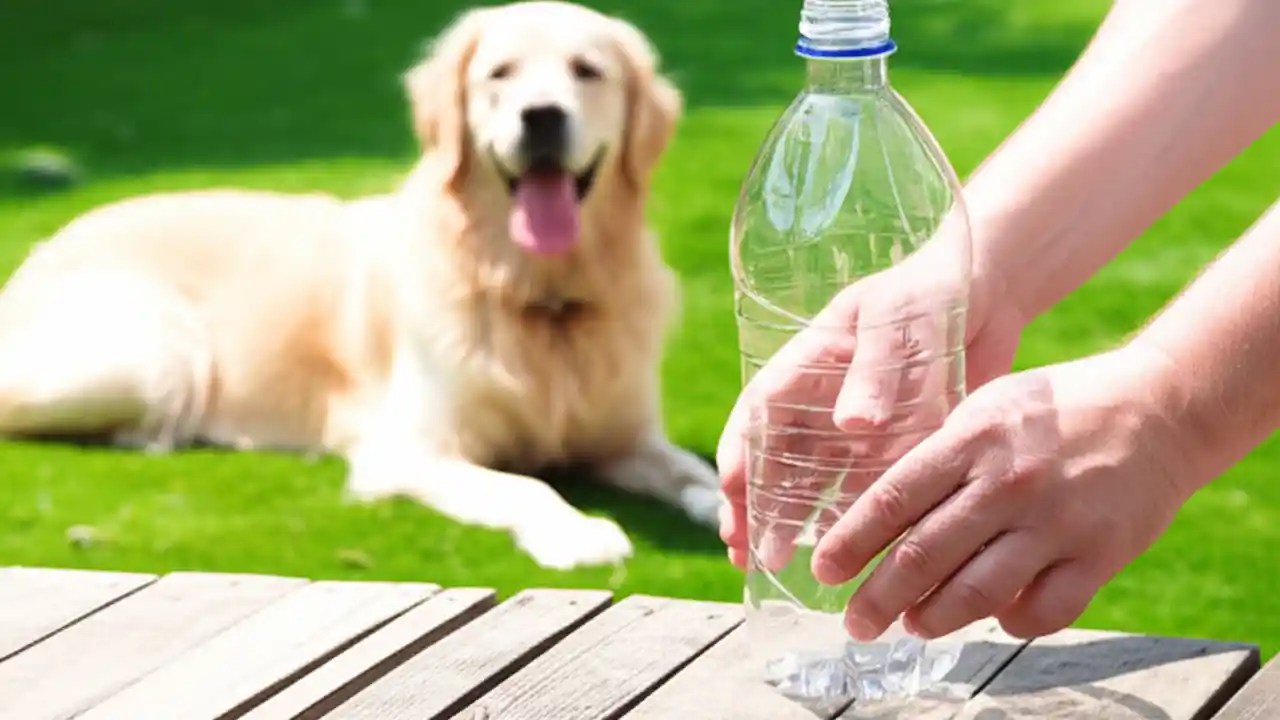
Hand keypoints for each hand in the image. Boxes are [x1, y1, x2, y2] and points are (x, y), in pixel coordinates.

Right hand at [716, 247, 1023, 568]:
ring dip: (786, 519)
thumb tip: (852, 425)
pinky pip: (859, 489)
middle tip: (741, 546)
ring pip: (809, 480)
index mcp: (811, 360)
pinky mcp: (892, 448)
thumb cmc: (933, 290)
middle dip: (753, 502)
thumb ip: (875, 368)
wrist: (990, 294)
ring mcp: (855, 427)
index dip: (741, 449)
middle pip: (775, 455)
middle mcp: (824, 399)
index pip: (762, 409)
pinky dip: (843, 521)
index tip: (730, 489)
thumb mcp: (899, 317)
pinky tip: (836, 553)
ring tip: (769, 562)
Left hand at [810, 344, 1203, 640]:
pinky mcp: (1100, 556)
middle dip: (878, 598)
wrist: (1162, 408)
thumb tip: (876, 511)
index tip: (824, 571)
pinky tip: (994, 616)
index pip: (893, 498)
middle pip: (923, 555)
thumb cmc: (1057, 409)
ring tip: (912, 625)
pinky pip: (1041, 612)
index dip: (851, 542)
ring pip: (975, 593)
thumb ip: (938, 457)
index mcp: (973, 438)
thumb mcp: (988, 409)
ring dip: (933, 619)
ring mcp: (1056, 522)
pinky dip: (1008, 622)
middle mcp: (1009, 482)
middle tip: (856, 623)